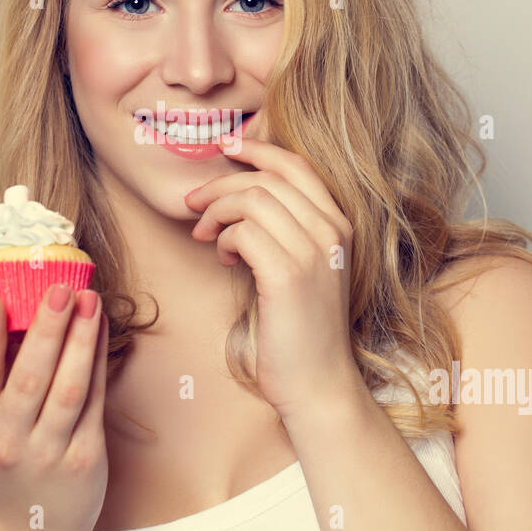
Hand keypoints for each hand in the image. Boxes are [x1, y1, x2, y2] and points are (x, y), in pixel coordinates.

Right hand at [0, 285, 108, 530]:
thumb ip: (1, 372)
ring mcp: (48, 452)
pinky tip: (100, 328)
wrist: (36, 528)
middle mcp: (8, 440)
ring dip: (81, 339)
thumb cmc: (13, 457)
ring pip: (68, 388)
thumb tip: (20, 303)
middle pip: (30, 377)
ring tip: (89, 300)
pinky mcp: (84, 457)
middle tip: (60, 288)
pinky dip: (97, 360)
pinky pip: (94, 400)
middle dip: (47, 329)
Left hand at [185, 138, 362, 419]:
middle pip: (267, 177)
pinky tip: (222, 257)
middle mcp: (332, 232)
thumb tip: (239, 197)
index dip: (258, 149)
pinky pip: (244, 230)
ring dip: (216, 211)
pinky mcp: (288, 275)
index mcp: (338, 226)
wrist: (318, 384)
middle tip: (193, 203)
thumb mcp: (301, 269)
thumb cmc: (301, 329)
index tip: (226, 147)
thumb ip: (285, 231)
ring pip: (252, 198)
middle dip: (221, 183)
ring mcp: (313, 252)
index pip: (297, 165)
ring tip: (205, 235)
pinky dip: (223, 237)